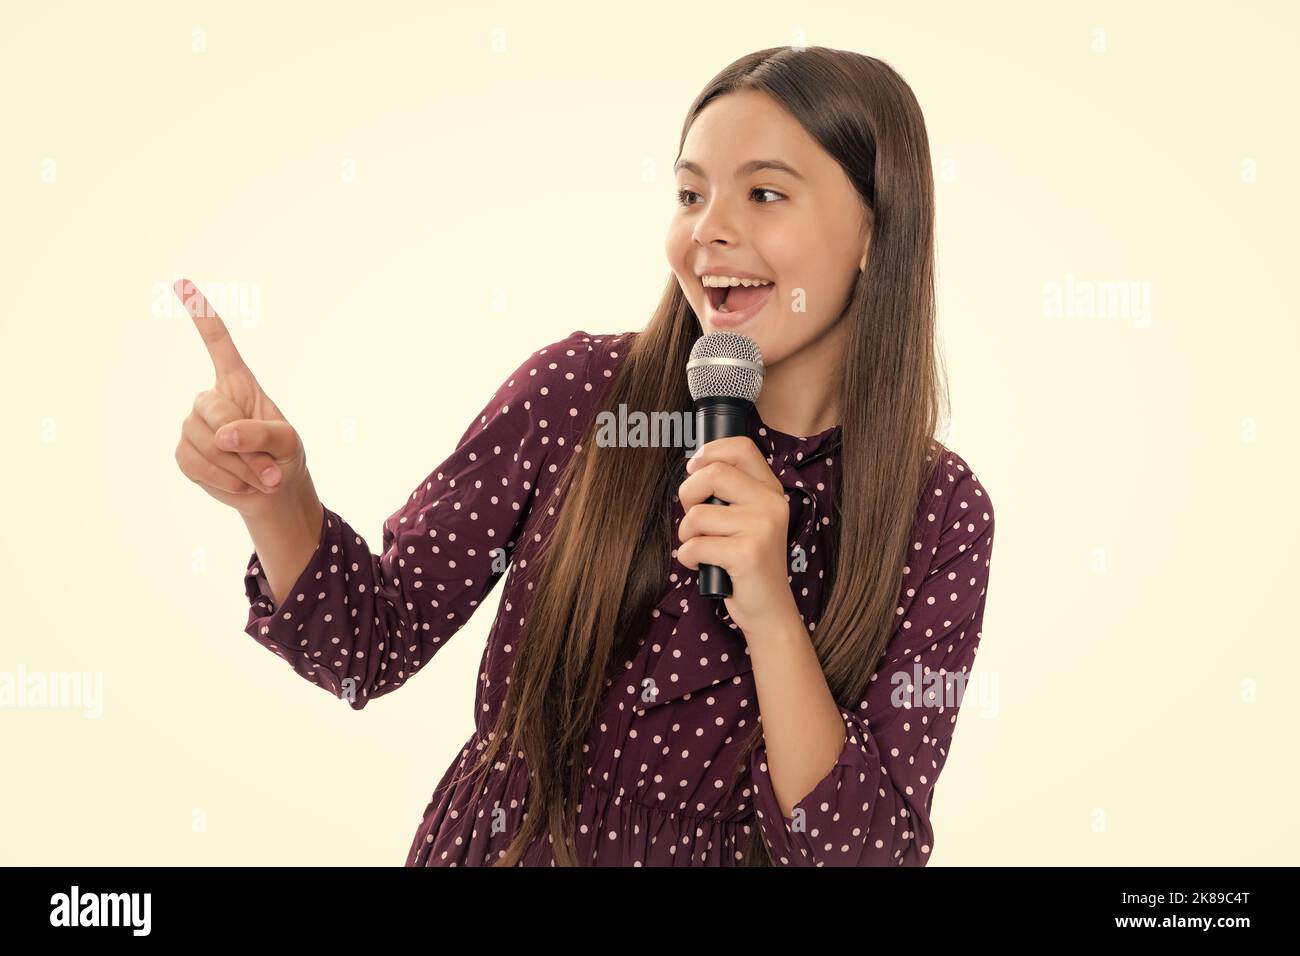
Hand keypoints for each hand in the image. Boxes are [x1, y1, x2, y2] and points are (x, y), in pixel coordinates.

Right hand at [172, 278, 308, 518]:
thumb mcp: (287, 442)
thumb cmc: (283, 457)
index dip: (202, 315)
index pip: (217, 344)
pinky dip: (223, 479)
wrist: (272, 492)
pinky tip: (240, 484)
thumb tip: (223, 434)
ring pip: (203, 441)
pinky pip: (194, 463)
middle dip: (242, 443)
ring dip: (238, 467)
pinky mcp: (186, 453)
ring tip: (260, 477)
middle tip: (269, 468)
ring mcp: (194, 426)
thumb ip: (262, 433)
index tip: (183, 284)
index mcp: (239, 384)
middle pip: (213, 409)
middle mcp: (212, 400)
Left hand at [676, 435, 800, 639]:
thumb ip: (729, 492)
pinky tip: (704, 565)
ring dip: (686, 535)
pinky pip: (695, 546)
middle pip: (712, 474)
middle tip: (692, 519)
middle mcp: (771, 503)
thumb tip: (694, 467)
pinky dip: (689, 558)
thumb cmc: (747, 562)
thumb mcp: (747, 519)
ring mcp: (762, 527)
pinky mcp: (747, 553)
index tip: (694, 470)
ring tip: (702, 548)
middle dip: (687, 495)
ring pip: (697, 514)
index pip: (740, 447)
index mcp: (770, 490)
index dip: (709, 452)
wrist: (769, 609)